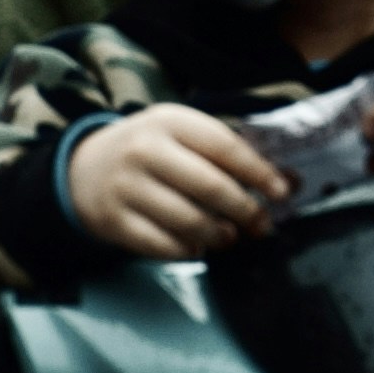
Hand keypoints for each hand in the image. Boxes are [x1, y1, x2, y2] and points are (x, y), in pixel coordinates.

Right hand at [67, 103, 294, 257]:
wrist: (83, 168)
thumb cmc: (152, 152)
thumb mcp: (183, 136)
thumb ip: (229, 155)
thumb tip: (290, 182)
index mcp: (170, 121)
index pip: (224, 147)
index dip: (259, 172)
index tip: (282, 192)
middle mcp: (144, 149)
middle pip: (210, 187)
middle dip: (245, 210)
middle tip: (261, 224)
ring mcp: (125, 186)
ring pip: (188, 221)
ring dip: (218, 235)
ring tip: (228, 236)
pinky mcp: (112, 220)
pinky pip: (162, 246)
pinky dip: (187, 251)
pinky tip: (196, 246)